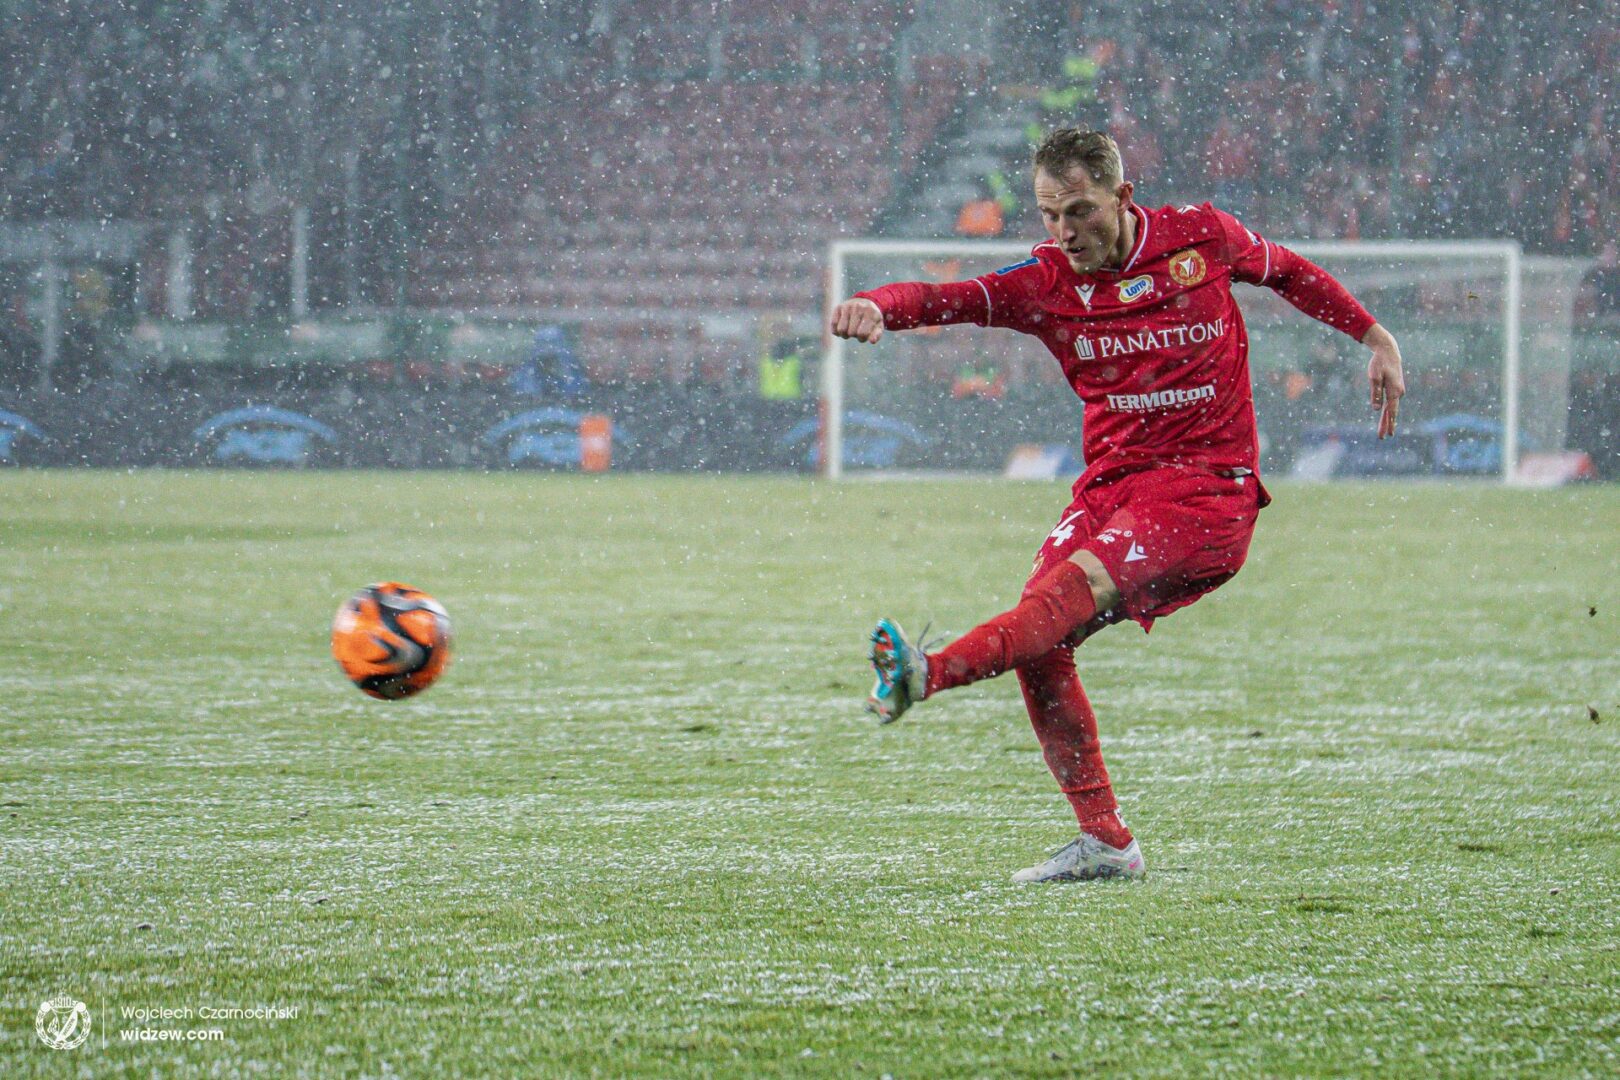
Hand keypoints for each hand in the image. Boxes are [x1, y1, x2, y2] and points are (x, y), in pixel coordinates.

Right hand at [830, 297, 884, 343]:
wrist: (865, 302)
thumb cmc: (872, 318)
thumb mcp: (878, 326)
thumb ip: (877, 335)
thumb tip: (872, 341)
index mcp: (870, 313)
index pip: (862, 333)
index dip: (862, 338)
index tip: (864, 335)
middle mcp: (858, 307)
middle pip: (851, 333)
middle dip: (854, 336)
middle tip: (857, 331)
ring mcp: (847, 306)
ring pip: (841, 330)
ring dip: (845, 334)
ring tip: (850, 330)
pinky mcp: (838, 307)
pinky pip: (834, 324)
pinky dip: (837, 330)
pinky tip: (843, 327)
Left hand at [1362, 323, 1405, 438]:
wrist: (1389, 352)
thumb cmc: (1380, 363)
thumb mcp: (1374, 377)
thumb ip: (1375, 393)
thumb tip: (1375, 409)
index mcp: (1394, 391)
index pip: (1391, 410)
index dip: (1389, 423)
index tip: (1388, 434)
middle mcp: (1398, 393)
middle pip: (1391, 412)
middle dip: (1387, 425)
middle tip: (1383, 437)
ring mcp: (1398, 391)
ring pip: (1391, 408)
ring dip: (1387, 420)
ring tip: (1384, 432)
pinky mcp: (1394, 389)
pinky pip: (1391, 403)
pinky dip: (1388, 412)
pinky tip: (1386, 418)